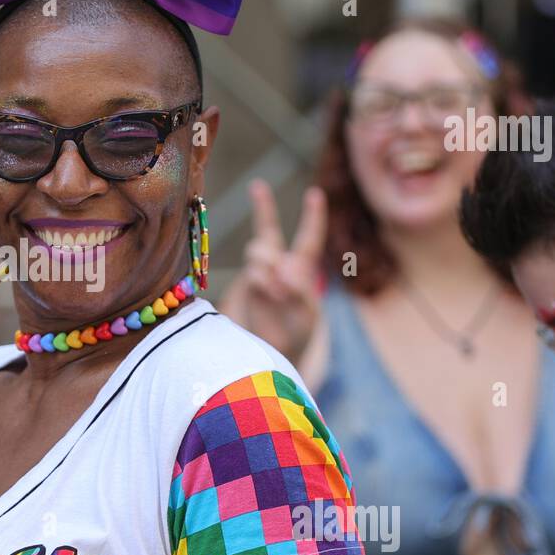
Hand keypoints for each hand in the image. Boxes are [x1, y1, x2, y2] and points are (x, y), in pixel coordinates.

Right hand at [221, 179, 326, 362]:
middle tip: (279, 259)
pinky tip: (267, 293)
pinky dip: (262, 279)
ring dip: (268, 261)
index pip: (308, 238)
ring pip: (258, 249)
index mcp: (300, 271)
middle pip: (267, 231)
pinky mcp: (239, 288)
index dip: (312, 216)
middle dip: (265, 215)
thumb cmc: (296, 339)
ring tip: (275, 288)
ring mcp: (255, 277)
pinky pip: (252, 271)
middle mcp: (276, 268)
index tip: (314, 193)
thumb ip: (300, 290)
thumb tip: (285, 266)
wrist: (268, 360)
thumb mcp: (308, 316)